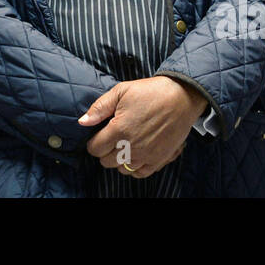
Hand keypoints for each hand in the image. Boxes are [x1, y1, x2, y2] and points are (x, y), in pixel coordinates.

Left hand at [78, 76, 207, 177]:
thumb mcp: (122, 91)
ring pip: (122, 169)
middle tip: (111, 138)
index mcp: (119, 129)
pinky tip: (135, 155)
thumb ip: (100, 107)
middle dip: (104, 151)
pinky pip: (140, 173)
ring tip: (123, 145)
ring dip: (119, 160)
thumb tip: (83, 122)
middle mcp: (132, 146)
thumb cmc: (151, 91)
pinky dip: (134, 167)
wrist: (182, 97)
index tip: (98, 135)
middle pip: (107, 161)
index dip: (93, 142)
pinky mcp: (159, 159)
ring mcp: (146, 155)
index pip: (95, 149)